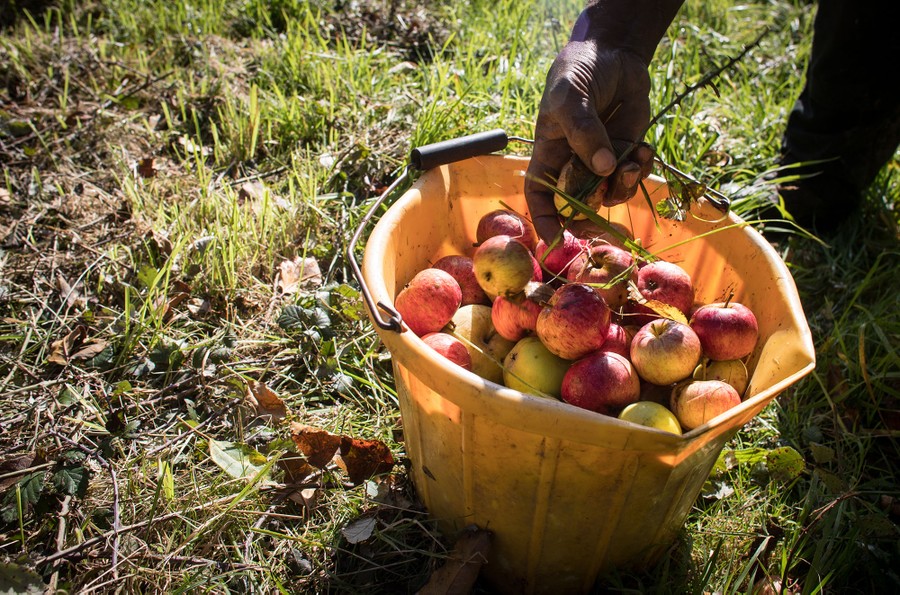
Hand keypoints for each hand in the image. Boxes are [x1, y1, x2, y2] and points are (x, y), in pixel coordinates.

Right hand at [525, 15, 660, 242]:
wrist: (614, 53)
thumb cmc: (577, 71)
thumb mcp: (570, 97)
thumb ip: (584, 132)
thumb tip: (603, 169)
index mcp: (550, 154)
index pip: (540, 195)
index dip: (544, 220)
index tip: (556, 238)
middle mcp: (574, 163)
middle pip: (578, 204)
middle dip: (594, 213)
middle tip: (607, 213)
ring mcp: (602, 160)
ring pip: (611, 193)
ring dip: (625, 185)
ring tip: (633, 160)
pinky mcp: (627, 152)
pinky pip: (634, 175)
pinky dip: (642, 168)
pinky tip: (645, 148)